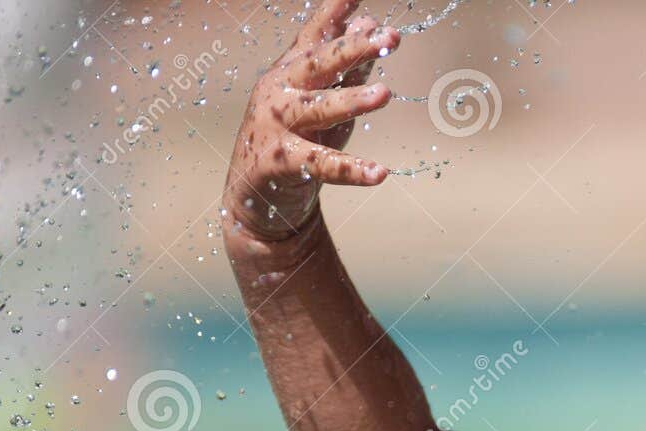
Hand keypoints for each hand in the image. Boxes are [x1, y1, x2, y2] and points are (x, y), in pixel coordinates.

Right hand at [223, 0, 399, 242]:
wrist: (256, 196)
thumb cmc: (294, 141)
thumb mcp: (322, 100)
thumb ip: (345, 66)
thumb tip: (370, 23)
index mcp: (290, 71)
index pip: (315, 35)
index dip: (334, 13)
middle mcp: (279, 91)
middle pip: (319, 64)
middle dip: (354, 48)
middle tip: (388, 37)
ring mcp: (276, 125)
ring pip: (318, 109)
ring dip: (351, 100)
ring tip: (384, 93)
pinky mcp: (280, 162)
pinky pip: (321, 164)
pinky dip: (351, 170)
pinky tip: (379, 173)